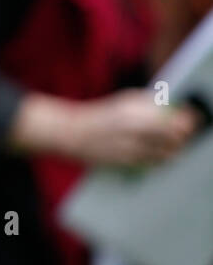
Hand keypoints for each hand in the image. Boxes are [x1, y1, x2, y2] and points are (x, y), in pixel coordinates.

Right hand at [63, 89, 200, 166]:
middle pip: (175, 139)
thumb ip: (151, 104)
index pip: (174, 121)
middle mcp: (135, 132)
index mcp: (135, 113)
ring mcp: (132, 150)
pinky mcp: (129, 164)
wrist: (74, 134)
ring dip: (174, 149)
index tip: (190, 119)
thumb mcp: (126, 101)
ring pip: (168, 154)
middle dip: (183, 136)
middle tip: (183, 132)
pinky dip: (162, 158)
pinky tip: (158, 152)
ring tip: (171, 143)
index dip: (187, 121)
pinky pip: (155, 163)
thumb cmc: (100, 115)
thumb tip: (177, 109)